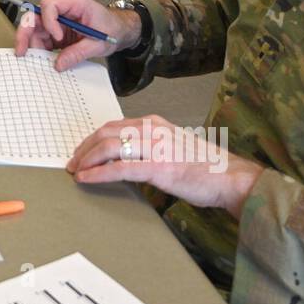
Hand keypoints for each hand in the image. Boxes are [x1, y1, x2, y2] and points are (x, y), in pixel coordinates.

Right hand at [13, 0, 140, 70]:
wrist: (118, 31)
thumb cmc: (112, 28)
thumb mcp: (98, 43)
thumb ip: (78, 52)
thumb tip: (60, 63)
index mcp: (75, 3)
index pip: (50, 5)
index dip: (49, 21)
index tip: (57, 37)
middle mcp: (63, 9)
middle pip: (36, 15)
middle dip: (26, 32)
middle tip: (22, 49)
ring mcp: (58, 20)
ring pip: (35, 29)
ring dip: (32, 44)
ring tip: (36, 60)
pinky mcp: (56, 31)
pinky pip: (42, 39)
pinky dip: (39, 50)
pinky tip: (42, 59)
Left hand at [66, 115, 265, 218]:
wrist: (230, 177)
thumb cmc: (206, 166)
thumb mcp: (173, 146)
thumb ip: (150, 146)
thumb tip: (125, 158)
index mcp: (154, 123)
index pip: (113, 125)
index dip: (92, 139)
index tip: (80, 151)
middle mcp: (152, 130)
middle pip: (105, 133)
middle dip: (84, 149)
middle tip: (72, 163)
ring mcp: (155, 147)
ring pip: (108, 146)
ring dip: (86, 160)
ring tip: (76, 171)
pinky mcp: (158, 167)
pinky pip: (119, 168)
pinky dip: (98, 174)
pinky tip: (87, 179)